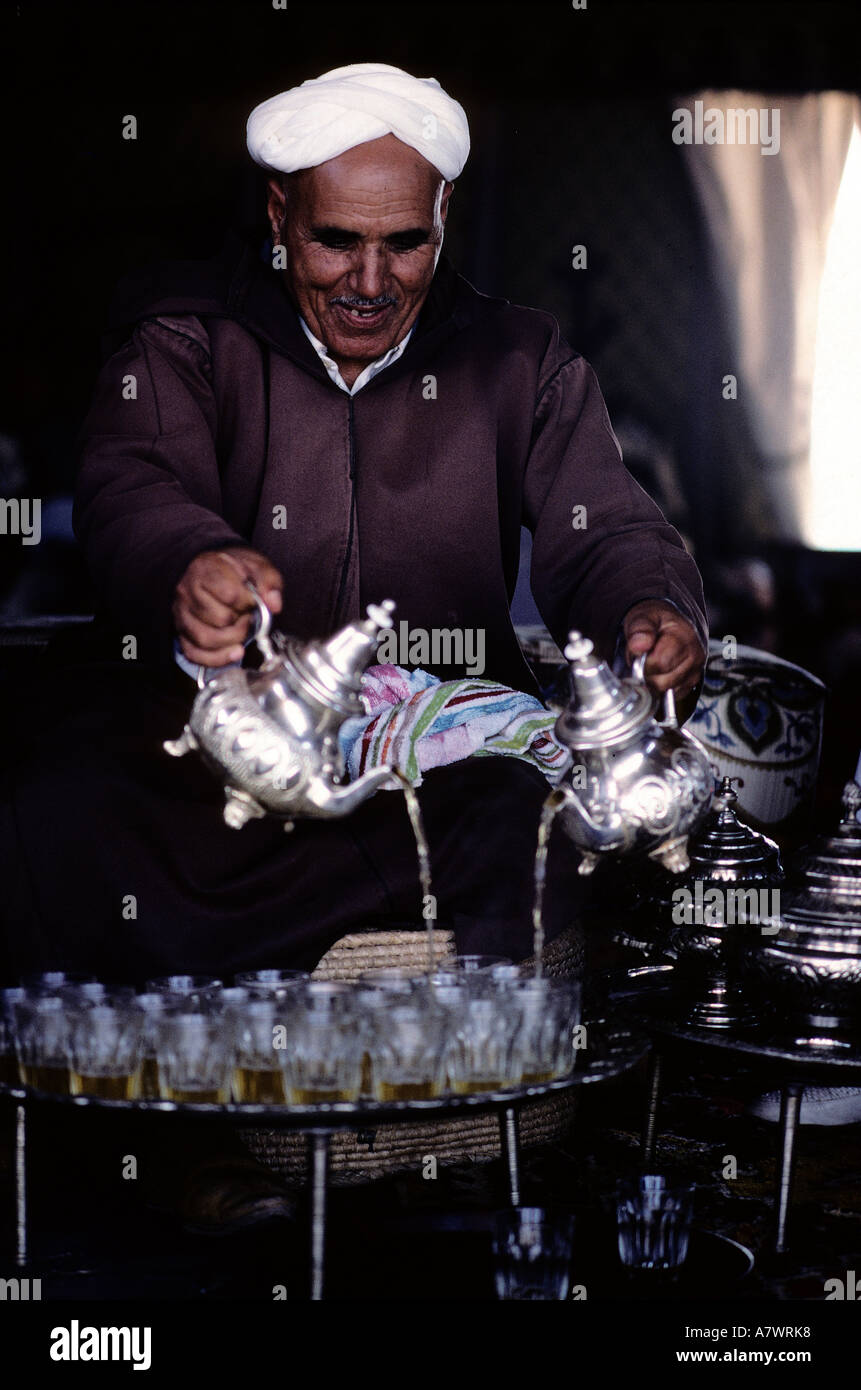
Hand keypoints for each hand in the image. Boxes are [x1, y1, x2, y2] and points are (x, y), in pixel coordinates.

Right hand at [173, 548, 282, 667]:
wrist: (217, 574)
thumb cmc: (235, 572)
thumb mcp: (257, 567)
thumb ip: (269, 582)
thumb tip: (273, 604)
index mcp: (205, 568)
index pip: (229, 594)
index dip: (248, 602)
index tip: (253, 601)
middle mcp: (187, 591)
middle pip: (219, 619)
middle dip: (241, 623)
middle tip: (247, 616)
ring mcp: (182, 614)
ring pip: (205, 639)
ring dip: (232, 640)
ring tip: (242, 630)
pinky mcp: (182, 633)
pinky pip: (194, 654)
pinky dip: (218, 658)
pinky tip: (235, 652)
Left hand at [622, 599, 705, 704]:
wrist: (673, 623)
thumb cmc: (657, 621)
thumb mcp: (644, 617)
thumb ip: (640, 629)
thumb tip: (638, 646)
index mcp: (684, 637)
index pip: (660, 663)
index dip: (643, 663)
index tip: (638, 655)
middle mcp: (695, 656)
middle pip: (663, 681)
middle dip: (647, 674)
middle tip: (644, 659)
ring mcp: (695, 671)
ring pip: (666, 690)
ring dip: (653, 681)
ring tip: (652, 663)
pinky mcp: (692, 683)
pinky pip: (671, 695)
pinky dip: (661, 687)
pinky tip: (659, 671)